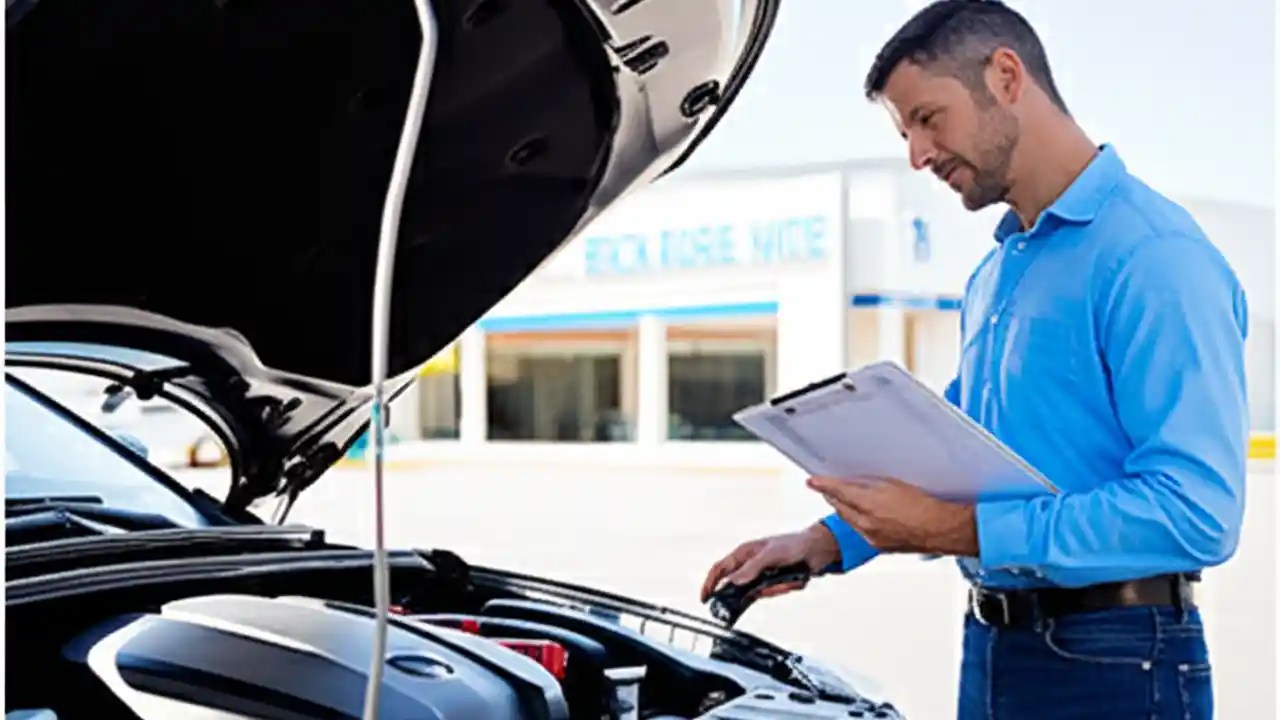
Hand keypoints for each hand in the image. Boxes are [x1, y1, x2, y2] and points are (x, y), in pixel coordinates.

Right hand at [699, 524, 838, 602]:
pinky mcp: (771, 583)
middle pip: (736, 585)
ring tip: (785, 580)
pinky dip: (779, 590)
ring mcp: (760, 574)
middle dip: (745, 593)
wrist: (817, 551)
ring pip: (755, 592)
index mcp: (744, 553)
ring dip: (771, 589)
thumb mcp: (771, 555)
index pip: (720, 569)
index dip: (710, 583)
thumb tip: (733, 581)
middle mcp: (749, 564)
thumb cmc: (793, 545)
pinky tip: (790, 581)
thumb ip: (752, 568)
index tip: (705, 598)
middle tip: (747, 600)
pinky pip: (769, 593)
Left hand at [807, 475, 978, 555]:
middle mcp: (867, 523)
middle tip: (826, 486)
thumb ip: (869, 484)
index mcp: (870, 505)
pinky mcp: (878, 546)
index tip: (812, 481)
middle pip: (840, 507)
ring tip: (842, 498)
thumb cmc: (924, 506)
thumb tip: (853, 483)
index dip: (823, 484)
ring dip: (843, 508)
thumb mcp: (894, 485)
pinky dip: (856, 520)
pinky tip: (861, 514)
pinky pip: (859, 530)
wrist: (940, 529)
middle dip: (832, 496)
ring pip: (848, 520)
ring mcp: (871, 537)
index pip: (838, 491)